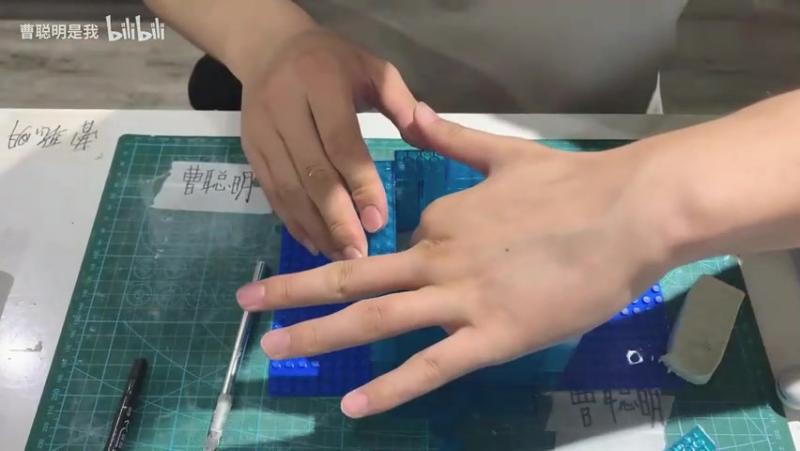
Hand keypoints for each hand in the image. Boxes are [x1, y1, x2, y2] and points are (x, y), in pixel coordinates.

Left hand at [237, 103, 674, 417]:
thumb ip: (449, 138)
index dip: (392, 258)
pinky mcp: (492, 337)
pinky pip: (430, 368)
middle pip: (354, 275)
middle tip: (247, 305)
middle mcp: (438, 257)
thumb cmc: (572, 185)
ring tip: (275, 348)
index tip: (398, 271)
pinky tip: (352, 406)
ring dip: (319, 333)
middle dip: (294, 289)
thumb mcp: (502, 153)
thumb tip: (412, 111)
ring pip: (377, 318)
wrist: (629, 212)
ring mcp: (461, 299)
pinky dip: (388, 388)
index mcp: (443, 215)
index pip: (400, 245)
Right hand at [239, 28, 416, 259]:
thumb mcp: (372, 67)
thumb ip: (400, 102)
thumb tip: (425, 138)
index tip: (378, 221)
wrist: (268, 48)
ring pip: (288, 189)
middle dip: (337, 218)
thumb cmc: (332, 60)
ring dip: (315, 227)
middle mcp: (285, 107)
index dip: (360, 184)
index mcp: (320, 82)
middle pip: (312, 173)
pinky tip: (315, 242)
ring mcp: (262, 131)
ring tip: (341, 257)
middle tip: (360, 254)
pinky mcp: (250, 149)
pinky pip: (271, 192)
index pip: (341, 142)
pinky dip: (293, 221)